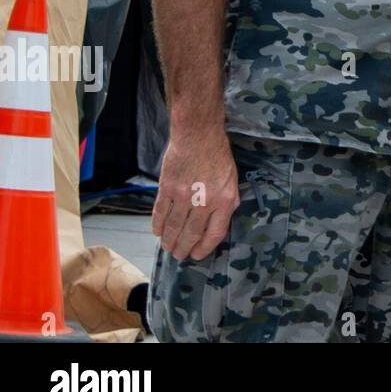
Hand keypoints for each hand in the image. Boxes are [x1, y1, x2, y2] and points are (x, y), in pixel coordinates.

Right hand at [151, 128, 238, 260]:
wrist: (199, 135)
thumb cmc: (218, 157)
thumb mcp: (232, 181)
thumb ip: (226, 204)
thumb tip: (217, 226)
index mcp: (224, 200)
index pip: (214, 233)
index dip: (204, 248)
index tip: (197, 255)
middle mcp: (204, 201)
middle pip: (191, 234)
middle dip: (184, 249)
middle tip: (179, 256)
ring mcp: (184, 196)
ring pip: (174, 227)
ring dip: (169, 241)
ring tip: (168, 248)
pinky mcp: (167, 188)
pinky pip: (160, 213)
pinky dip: (158, 225)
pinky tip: (157, 232)